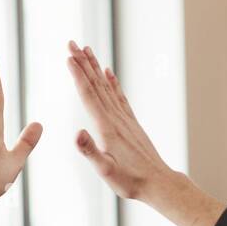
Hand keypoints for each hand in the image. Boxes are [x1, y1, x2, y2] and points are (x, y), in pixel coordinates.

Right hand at [66, 41, 173, 202]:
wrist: (157, 182)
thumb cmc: (130, 181)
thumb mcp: (105, 171)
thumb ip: (90, 152)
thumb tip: (76, 134)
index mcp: (106, 127)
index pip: (88, 95)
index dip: (77, 75)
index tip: (68, 57)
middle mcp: (116, 118)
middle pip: (96, 84)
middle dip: (83, 63)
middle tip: (71, 43)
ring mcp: (125, 118)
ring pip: (106, 86)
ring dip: (95, 67)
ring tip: (86, 49)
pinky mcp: (131, 122)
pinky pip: (119, 96)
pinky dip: (112, 81)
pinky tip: (108, 72)